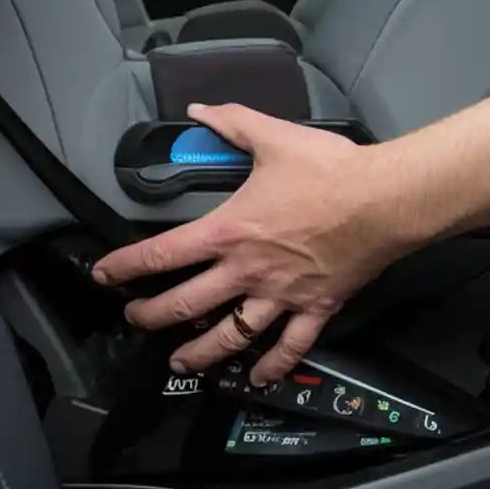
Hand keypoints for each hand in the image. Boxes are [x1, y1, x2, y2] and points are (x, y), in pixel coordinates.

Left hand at [93, 104, 410, 385]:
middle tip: (135, 320)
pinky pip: (288, 348)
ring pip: (230, 336)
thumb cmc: (329, 170)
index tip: (105, 276)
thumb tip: (198, 110)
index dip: (126, 267)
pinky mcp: (314, 309)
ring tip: (179, 362)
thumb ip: (231, 123)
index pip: (162, 254)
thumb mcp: (273, 137)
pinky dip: (270, 367)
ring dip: (200, 353)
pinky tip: (255, 378)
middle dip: (152, 316)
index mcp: (229, 231)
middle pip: (186, 305)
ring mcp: (280, 297)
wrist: (384, 201)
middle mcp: (246, 272)